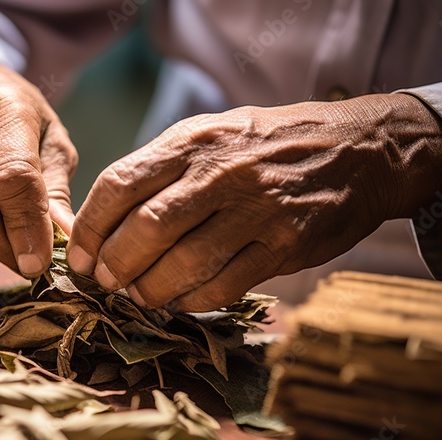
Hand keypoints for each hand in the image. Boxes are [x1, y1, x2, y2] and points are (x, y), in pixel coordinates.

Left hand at [67, 93, 441, 310]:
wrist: (360, 150)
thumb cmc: (267, 146)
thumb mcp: (211, 135)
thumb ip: (160, 170)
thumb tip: (100, 221)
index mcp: (193, 140)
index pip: (119, 185)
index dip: (90, 228)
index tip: (81, 255)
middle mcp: (222, 172)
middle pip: (146, 230)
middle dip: (116, 266)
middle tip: (106, 282)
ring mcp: (257, 209)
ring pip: (185, 265)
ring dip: (151, 291)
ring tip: (140, 296)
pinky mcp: (286, 245)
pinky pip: (225, 286)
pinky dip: (194, 301)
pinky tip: (182, 301)